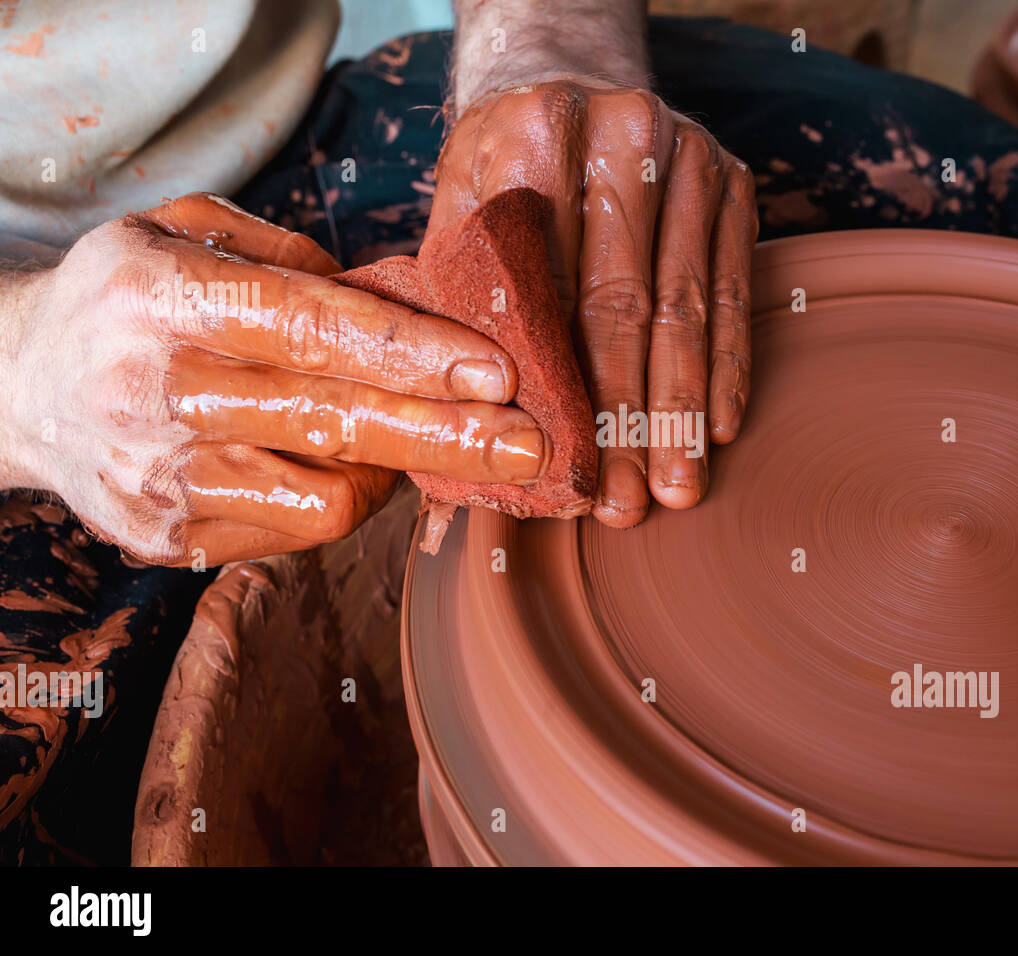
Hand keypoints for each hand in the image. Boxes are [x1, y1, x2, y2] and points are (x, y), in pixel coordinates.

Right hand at [0, 193, 546, 565]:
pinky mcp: (166, 538)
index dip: (409, 352)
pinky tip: (347, 463)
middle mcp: (155, 393)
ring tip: (417, 436)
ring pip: (324, 497)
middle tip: (528, 446)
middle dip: (447, 437)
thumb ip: (289, 257)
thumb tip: (401, 303)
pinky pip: (293, 530)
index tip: (494, 370)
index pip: (307, 325)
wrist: (16, 387)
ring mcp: (158, 479)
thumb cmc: (129, 299)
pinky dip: (342, 497)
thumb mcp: (186, 233)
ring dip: (395, 469)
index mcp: (161, 298)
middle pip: (331, 423)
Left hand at [430, 77, 757, 526]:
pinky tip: (718, 427)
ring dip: (682, 410)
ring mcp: (689, 156)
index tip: (563, 469)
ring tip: (678, 487)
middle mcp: (622, 134)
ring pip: (686, 306)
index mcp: (535, 135)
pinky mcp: (734, 180)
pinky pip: (732, 290)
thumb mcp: (458, 203)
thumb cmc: (504, 166)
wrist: (570, 74)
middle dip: (627, 416)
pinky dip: (727, 364)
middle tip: (628, 503)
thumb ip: (455, 295)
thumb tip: (455, 435)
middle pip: (625, 303)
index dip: (560, 389)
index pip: (551, 287)